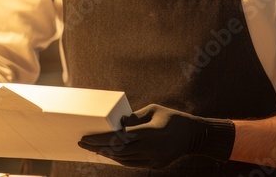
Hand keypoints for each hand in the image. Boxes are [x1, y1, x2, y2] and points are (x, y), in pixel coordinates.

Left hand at [78, 104, 234, 168]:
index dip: (102, 139)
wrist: (194, 135)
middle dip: (98, 147)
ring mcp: (154, 160)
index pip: (120, 138)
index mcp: (151, 132)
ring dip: (107, 155)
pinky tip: (109, 154)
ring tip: (92, 148)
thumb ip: (134, 118)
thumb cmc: (171, 117)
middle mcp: (152, 148)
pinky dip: (120, 159)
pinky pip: (133, 163)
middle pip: (119, 151)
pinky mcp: (156, 165)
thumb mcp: (153, 110)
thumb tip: (116, 124)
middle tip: (82, 143)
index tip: (86, 137)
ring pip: (125, 160)